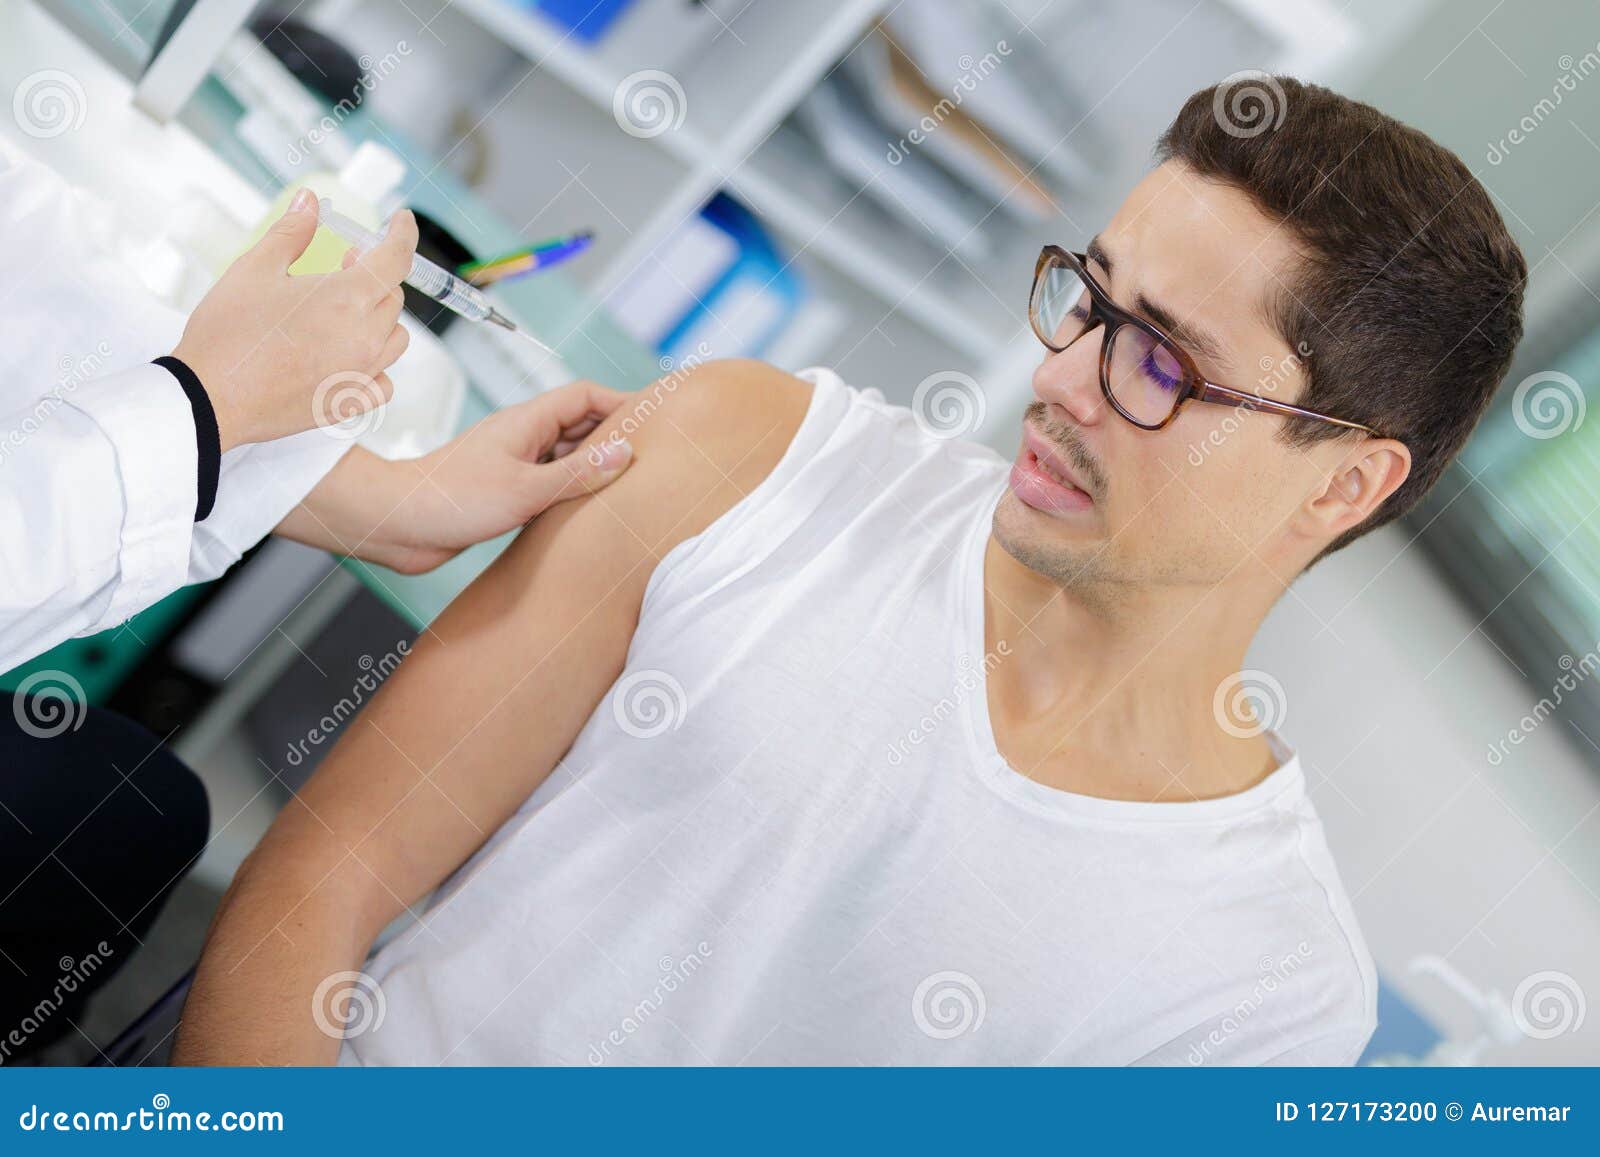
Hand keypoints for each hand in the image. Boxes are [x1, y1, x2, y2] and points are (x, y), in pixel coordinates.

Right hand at [171, 189, 416, 451]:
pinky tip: (352, 354)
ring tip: (344, 309)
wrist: (209, 398)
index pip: (396, 259)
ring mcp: (360, 374)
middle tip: (344, 263)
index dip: (402, 234)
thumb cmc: (228, 334)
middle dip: (375, 274)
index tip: (401, 221)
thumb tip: (310, 201)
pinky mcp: (349, 404)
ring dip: (378, 317)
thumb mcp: (255, 269)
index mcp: (346, 298)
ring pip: (394, 338)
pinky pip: (384, 381)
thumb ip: (291, 232)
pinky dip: (377, 365)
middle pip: (392, 297)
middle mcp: (364, 338)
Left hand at [276, 380, 635, 572]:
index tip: (652, 418)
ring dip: (593, 465)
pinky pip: (549, 481)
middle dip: (613, 434)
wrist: (398, 524)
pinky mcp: (504, 489)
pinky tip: (586, 510)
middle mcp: (521, 437)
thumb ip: (579, 473)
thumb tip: (625, 451)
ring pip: (565, 454)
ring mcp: (512, 462)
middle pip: (579, 423)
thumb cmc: (452, 500)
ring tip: (627, 483)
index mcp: (526, 422)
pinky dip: (572, 489)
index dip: (620, 402)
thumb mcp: (527, 489)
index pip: (584, 396)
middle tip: (650, 454)